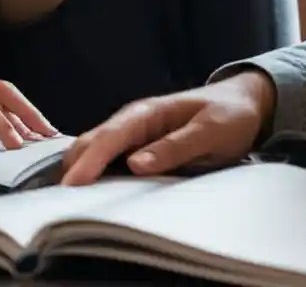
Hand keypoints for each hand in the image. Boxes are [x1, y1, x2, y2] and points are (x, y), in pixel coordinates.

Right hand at [61, 71, 274, 184]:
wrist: (243, 104)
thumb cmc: (228, 115)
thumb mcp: (210, 131)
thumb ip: (175, 146)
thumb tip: (136, 164)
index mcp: (146, 114)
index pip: (108, 137)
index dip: (89, 161)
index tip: (73, 185)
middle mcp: (131, 123)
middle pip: (90, 143)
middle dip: (73, 168)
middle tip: (62, 202)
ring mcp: (131, 135)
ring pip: (93, 152)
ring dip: (80, 172)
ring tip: (69, 202)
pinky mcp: (136, 148)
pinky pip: (107, 161)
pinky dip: (93, 175)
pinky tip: (90, 194)